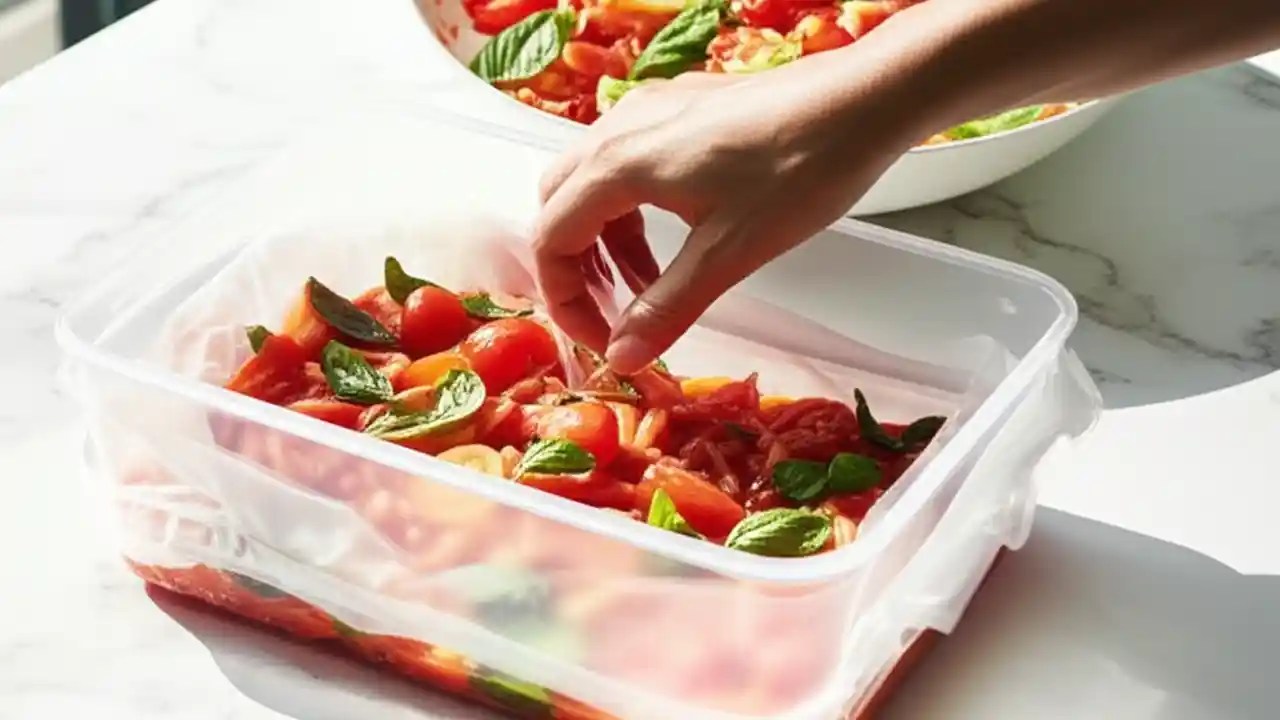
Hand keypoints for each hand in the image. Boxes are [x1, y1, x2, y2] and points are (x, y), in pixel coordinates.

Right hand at [532, 60, 917, 374]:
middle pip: (559, 205)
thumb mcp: (729, 252)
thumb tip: (621, 358)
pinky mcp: (681, 105)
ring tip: (650, 286)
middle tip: (613, 315)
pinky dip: (632, 209)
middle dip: (575, 268)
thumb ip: (666, 308)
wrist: (864, 98)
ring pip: (591, 181)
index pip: (551, 239)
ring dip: (606, 241)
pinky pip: (627, 160)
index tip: (602, 341)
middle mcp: (620, 127)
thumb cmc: (800, 170)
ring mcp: (650, 109)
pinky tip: (676, 236)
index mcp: (619, 164)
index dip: (565, 301)